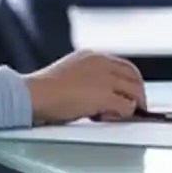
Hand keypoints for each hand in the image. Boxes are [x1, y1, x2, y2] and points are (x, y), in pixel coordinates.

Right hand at [23, 50, 146, 124]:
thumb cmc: (44, 89)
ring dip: (133, 103)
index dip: (130, 79)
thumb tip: (97, 92)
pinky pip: (126, 106)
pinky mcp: (104, 96)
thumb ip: (87, 76)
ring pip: (134, 90)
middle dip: (138, 91)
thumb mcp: (70, 72)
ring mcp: (104, 79)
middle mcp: (101, 63)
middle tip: (137, 105)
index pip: (123, 65)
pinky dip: (124, 113)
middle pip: (133, 75)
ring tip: (124, 113)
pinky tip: (113, 117)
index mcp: (92, 56)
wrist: (34, 94)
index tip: (130, 90)